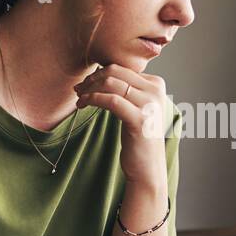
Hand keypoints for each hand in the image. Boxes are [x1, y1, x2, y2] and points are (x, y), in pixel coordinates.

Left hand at [74, 64, 170, 188]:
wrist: (148, 167)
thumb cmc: (139, 137)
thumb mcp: (137, 107)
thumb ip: (127, 89)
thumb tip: (100, 71)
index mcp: (157, 84)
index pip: (123, 68)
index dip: (100, 73)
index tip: (86, 83)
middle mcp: (156, 91)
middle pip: (116, 72)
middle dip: (93, 78)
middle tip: (79, 89)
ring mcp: (149, 104)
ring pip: (111, 83)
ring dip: (90, 89)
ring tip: (79, 98)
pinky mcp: (139, 119)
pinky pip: (110, 100)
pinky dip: (93, 99)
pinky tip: (83, 104)